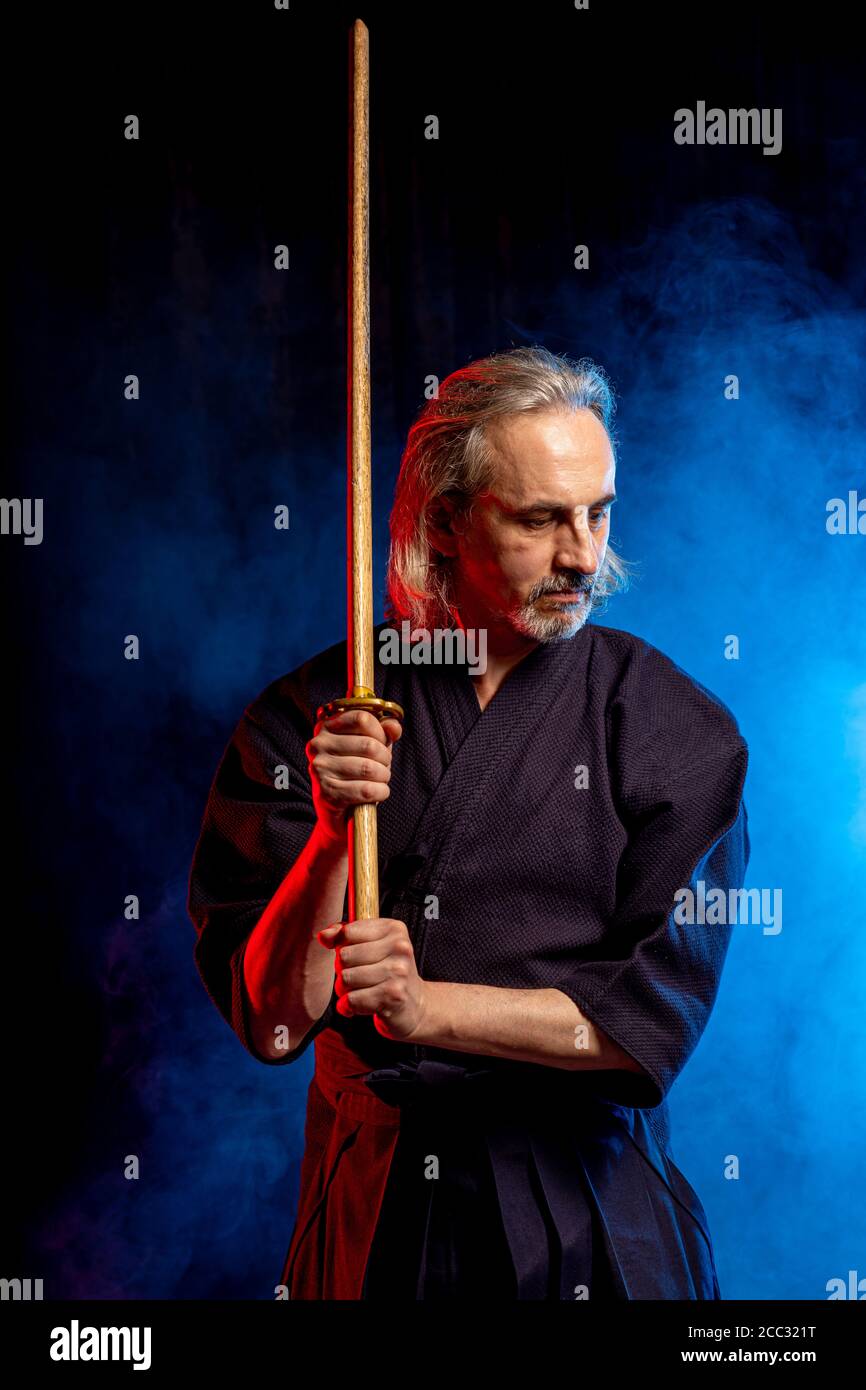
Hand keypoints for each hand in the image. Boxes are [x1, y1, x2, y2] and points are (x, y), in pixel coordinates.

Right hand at [306, 709, 401, 846]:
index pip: (362, 718)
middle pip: (369, 745)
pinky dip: (381, 792)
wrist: (336, 810)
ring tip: (380, 779)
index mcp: (326, 726)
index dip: (380, 732)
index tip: (382, 743)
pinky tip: (379, 792)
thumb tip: (394, 727)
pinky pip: (366, 790)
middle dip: (385, 759)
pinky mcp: (327, 792)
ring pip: (369, 768)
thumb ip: (383, 732)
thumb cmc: (354, 772)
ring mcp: (320, 768)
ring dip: (384, 776)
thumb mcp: (369, 746)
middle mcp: (318, 744)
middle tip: (383, 767)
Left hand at [317, 917, 428, 1041]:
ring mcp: (398, 972)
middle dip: (342, 971)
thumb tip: (323, 936)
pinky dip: (348, 1006)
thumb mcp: (370, 945)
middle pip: (344, 956)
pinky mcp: (393, 996)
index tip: (351, 957)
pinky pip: (352, 1000)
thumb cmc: (387, 971)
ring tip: (357, 991)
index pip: (347, 932)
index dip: (341, 947)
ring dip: (344, 990)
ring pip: (346, 979)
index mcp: (394, 928)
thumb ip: (344, 935)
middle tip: (355, 978)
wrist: (414, 1005)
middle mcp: (400, 947)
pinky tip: (357, 1006)